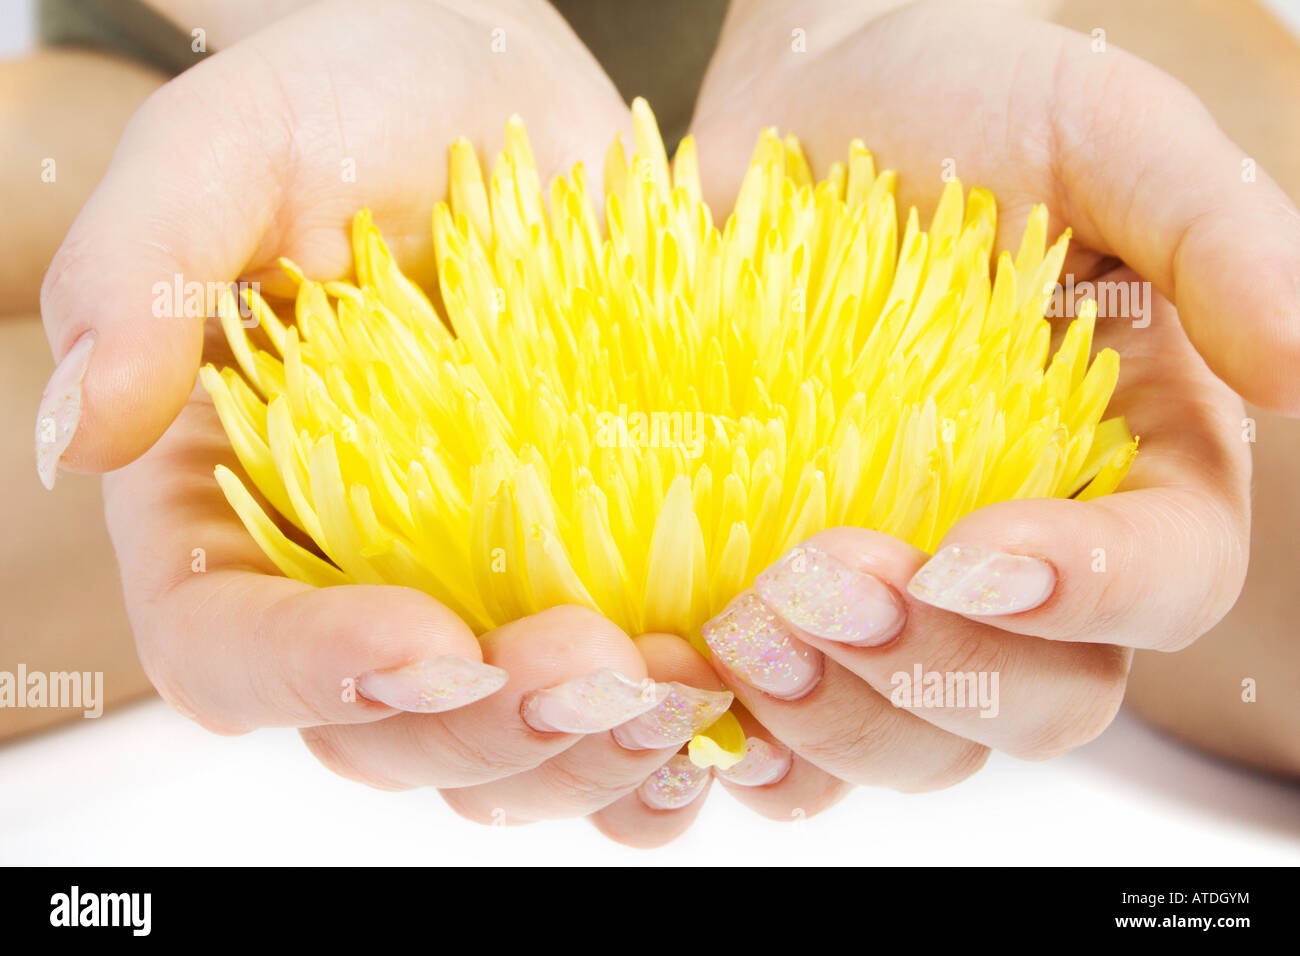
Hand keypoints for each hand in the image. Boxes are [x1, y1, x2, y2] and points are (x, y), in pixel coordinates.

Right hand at [39, 0, 712, 845]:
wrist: (497, 92)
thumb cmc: (348, 98)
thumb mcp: (230, 146)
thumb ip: (137, 272)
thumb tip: (75, 435)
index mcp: (226, 515)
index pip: (229, 653)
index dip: (315, 678)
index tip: (424, 642)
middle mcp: (346, 581)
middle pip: (388, 737)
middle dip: (494, 729)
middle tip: (602, 664)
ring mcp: (474, 593)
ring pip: (509, 751)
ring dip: (598, 752)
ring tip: (688, 690)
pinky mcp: (584, 578)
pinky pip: (615, 705)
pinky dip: (674, 733)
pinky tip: (740, 706)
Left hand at [685, 0, 1257, 815]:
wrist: (796, 119)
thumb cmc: (959, 105)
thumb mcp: (1098, 131)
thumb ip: (1212, 232)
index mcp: (1138, 465)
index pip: (1167, 581)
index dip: (1090, 593)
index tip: (975, 551)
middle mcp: (1033, 558)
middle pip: (1042, 699)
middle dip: (937, 666)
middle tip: (818, 584)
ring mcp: (911, 595)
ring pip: (921, 739)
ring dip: (838, 717)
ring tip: (745, 641)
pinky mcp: (800, 604)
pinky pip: (801, 728)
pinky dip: (759, 742)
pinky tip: (704, 709)